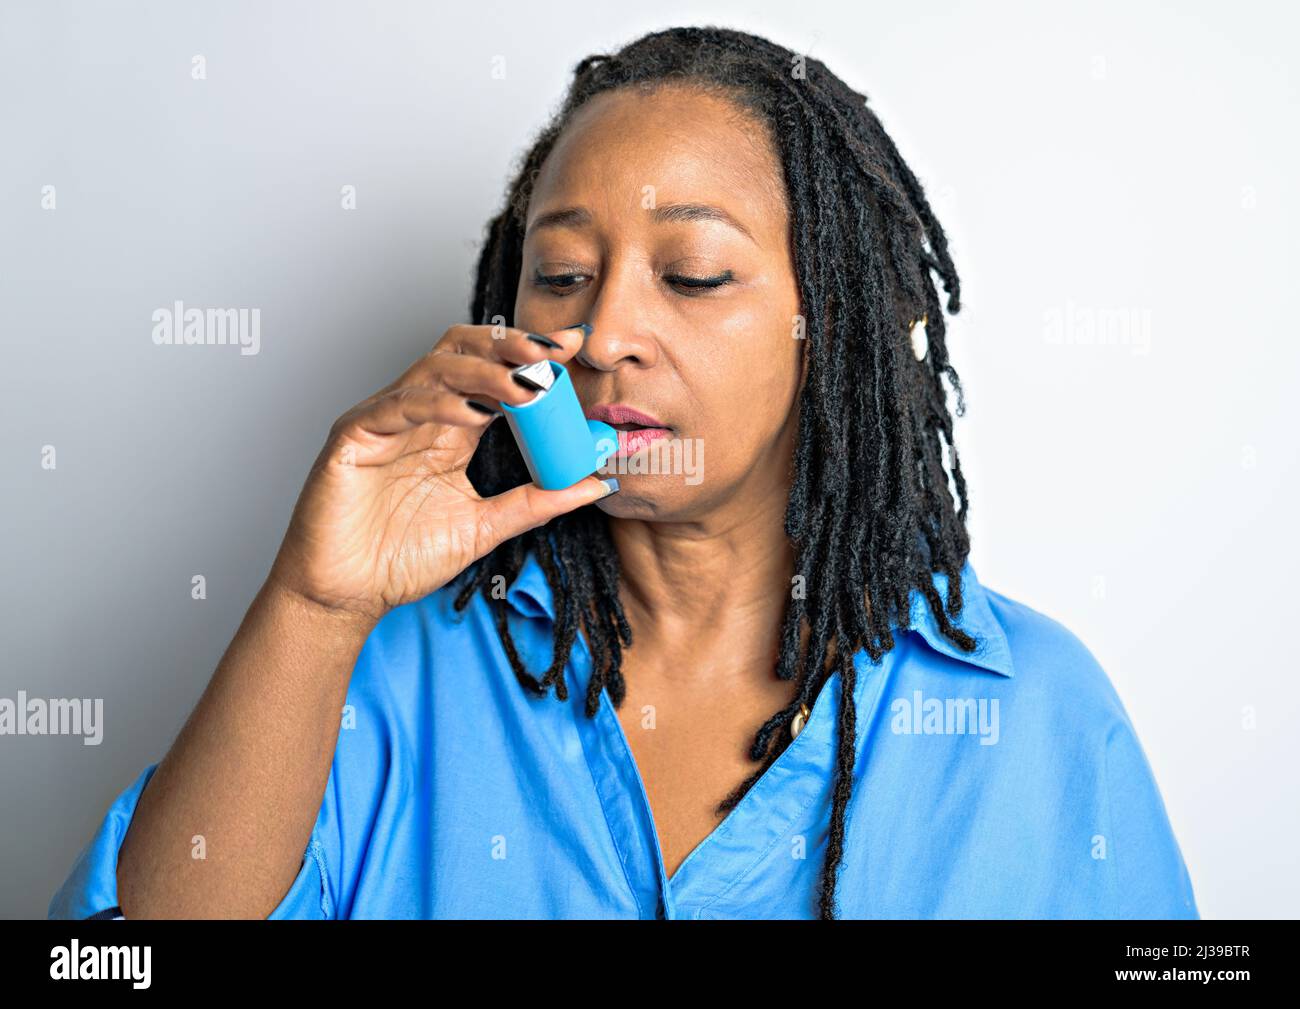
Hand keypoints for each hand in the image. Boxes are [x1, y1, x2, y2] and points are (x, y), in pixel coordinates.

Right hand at [267, 323, 614, 621]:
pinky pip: (396, 406)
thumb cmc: (401, 558)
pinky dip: (436, 403)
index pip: (494, 376)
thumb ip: (538, 502)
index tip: (573, 347)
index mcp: (451, 430)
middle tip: (550, 355)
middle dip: (508, 347)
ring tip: (524, 385)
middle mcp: (419, 415)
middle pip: (463, 354)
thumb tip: (595, 483)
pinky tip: (470, 411)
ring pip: (434, 370)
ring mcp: (385, 421)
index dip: (531, 357)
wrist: (346, 595)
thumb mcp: (486, 527)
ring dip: (483, 372)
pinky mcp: (353, 437)